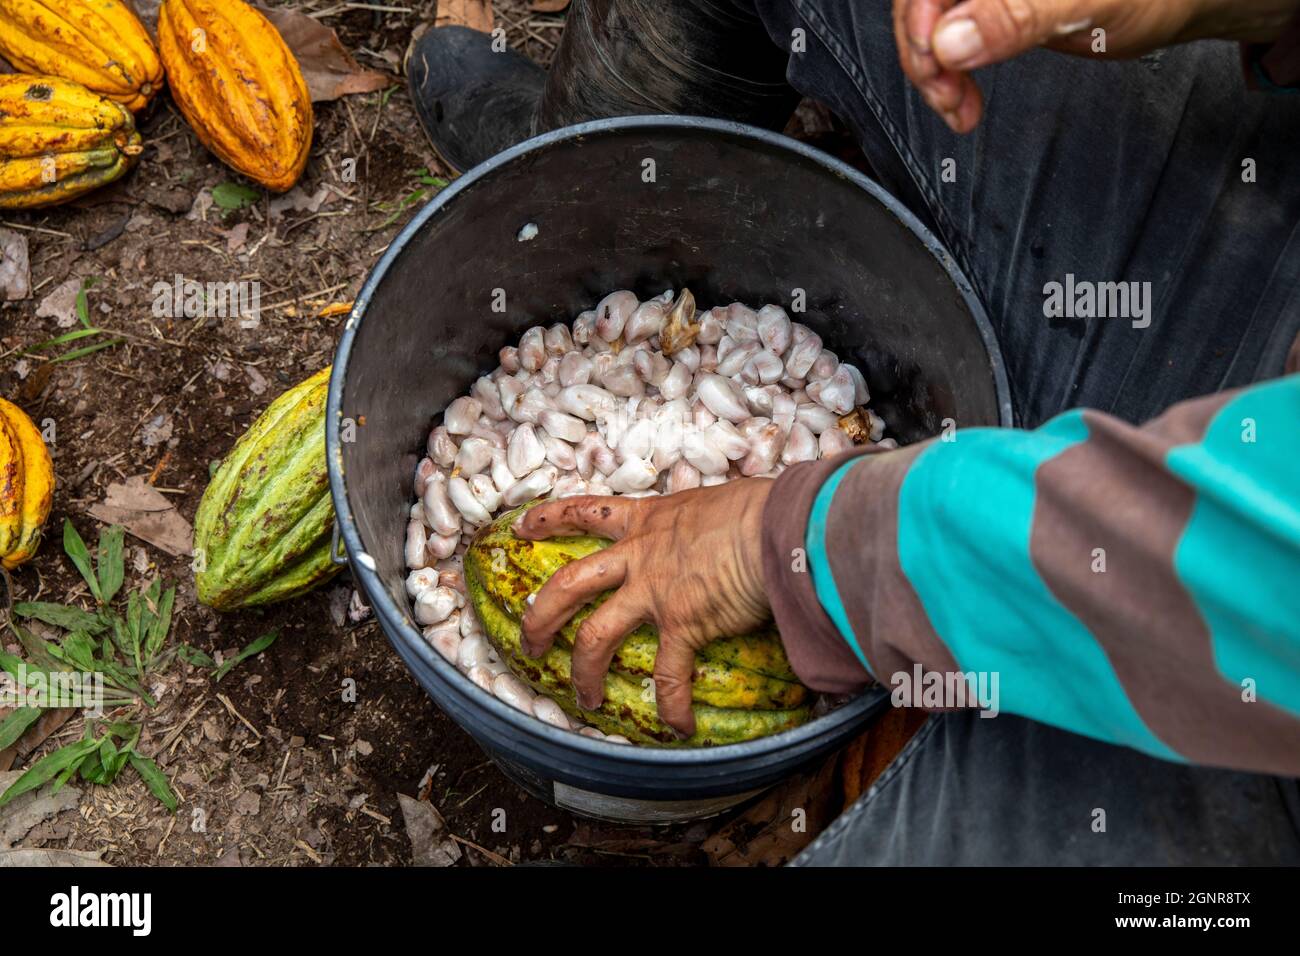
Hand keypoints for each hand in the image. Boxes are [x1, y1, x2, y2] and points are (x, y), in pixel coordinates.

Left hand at [514, 480, 773, 736]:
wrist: (778, 526)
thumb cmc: (759, 506)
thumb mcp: (715, 502)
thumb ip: (703, 521)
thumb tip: (726, 526)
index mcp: (647, 521)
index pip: (586, 512)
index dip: (548, 519)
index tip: (520, 528)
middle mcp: (640, 556)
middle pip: (569, 584)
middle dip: (541, 616)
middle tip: (529, 641)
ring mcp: (655, 593)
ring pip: (596, 635)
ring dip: (584, 672)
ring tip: (584, 699)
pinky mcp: (683, 624)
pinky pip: (670, 675)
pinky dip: (672, 705)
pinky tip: (678, 726)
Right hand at [894, 0, 1299, 131]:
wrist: (1178, 1)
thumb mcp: (1085, 4)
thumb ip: (1014, 17)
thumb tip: (949, 40)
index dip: (917, 18)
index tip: (933, 60)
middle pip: (920, 1)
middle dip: (922, 53)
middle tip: (947, 95)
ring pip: (929, 21)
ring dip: (932, 70)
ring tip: (958, 108)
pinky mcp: (991, 4)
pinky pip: (948, 34)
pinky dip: (948, 70)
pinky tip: (963, 98)